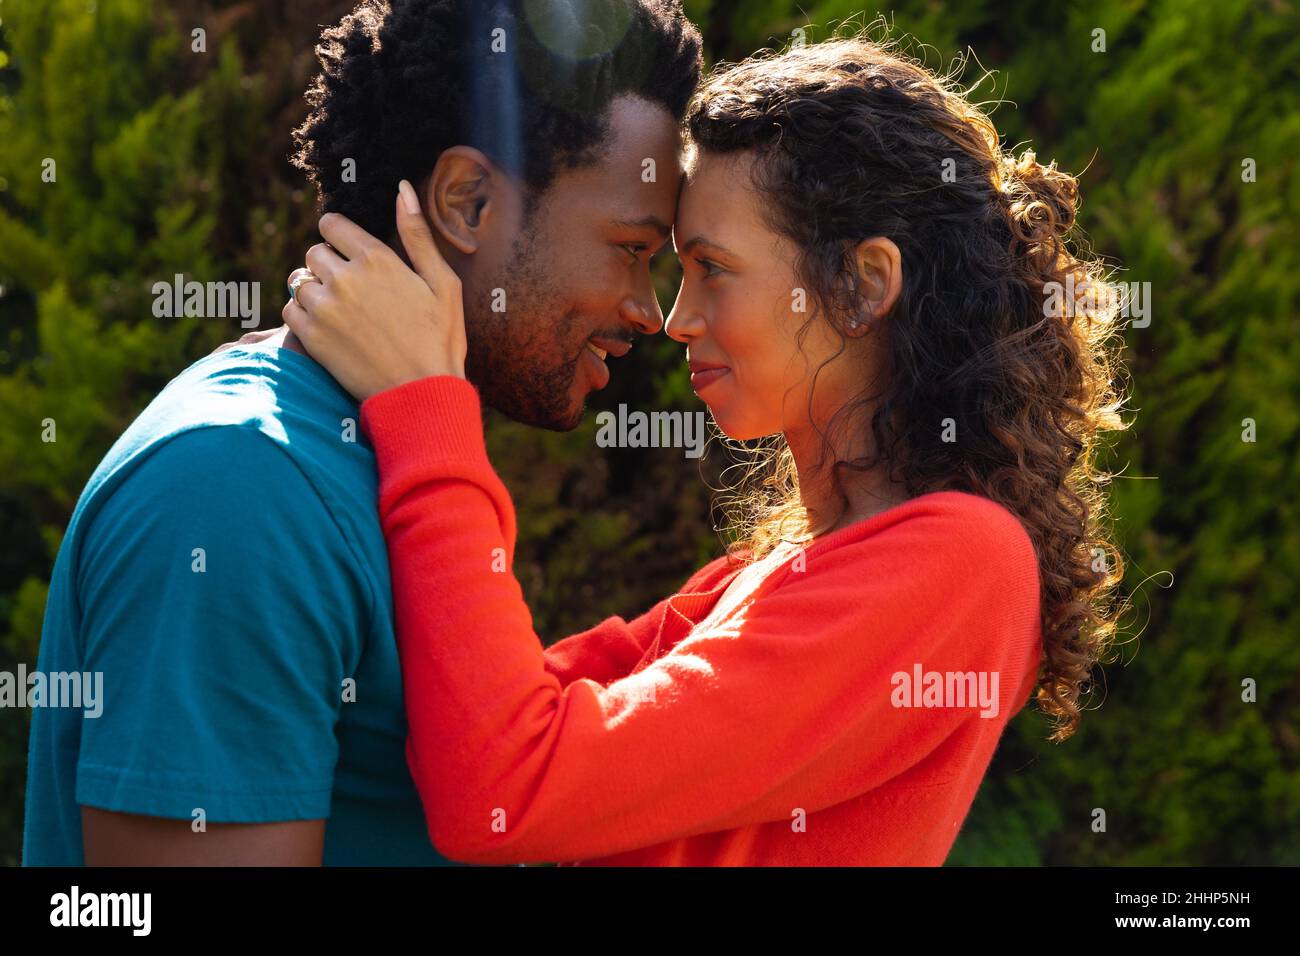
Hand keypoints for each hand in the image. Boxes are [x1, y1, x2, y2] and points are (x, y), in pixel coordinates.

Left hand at [282, 179, 466, 400]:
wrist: (421, 395)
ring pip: (299, 282)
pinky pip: (290, 312)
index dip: (338, 237)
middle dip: (328, 266)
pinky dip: (303, 317)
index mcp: (377, 259)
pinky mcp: (311, 337)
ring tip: (340, 313)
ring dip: (314, 292)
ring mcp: (325, 308)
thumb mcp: (443, 282)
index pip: (332, 225)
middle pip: (314, 253)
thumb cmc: (440, 339)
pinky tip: (329, 330)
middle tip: (351, 291)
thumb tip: (402, 189)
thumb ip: (418, 234)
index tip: (348, 253)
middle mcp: (346, 278)